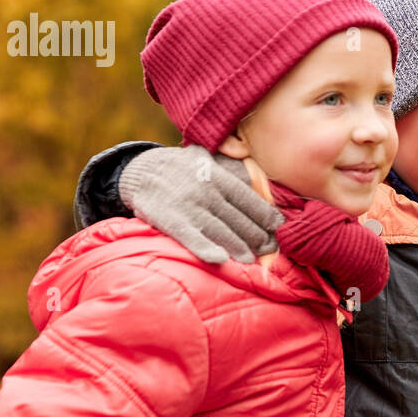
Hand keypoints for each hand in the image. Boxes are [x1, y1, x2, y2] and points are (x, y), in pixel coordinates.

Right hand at [118, 145, 284, 262]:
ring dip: (238, 247)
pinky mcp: (171, 221)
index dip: (265, 214)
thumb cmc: (180, 167)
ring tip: (251, 260)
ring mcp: (189, 207)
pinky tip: (220, 259)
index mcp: (217, 176)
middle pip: (237, 218)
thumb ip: (228, 162)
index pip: (248, 199)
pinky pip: (191, 238)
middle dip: (256, 236)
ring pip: (220, 231)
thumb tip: (253, 169)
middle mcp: (206, 192)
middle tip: (271, 249)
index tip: (278, 226)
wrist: (139, 171)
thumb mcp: (205, 156)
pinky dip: (205, 249)